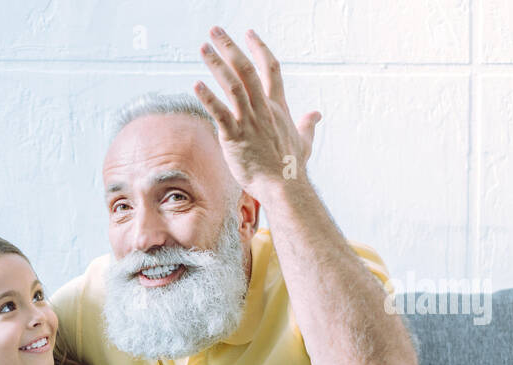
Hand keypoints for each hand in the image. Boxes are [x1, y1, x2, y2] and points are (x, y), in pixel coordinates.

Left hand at [192, 27, 320, 199]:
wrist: (284, 187)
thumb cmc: (291, 168)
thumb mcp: (304, 142)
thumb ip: (308, 125)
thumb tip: (316, 115)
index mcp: (278, 107)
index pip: (271, 69)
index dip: (260, 49)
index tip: (249, 34)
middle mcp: (263, 110)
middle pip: (247, 69)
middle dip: (230, 47)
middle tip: (215, 30)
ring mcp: (250, 122)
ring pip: (233, 85)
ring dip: (217, 65)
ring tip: (204, 48)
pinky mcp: (235, 137)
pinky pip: (220, 113)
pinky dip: (208, 98)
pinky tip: (196, 84)